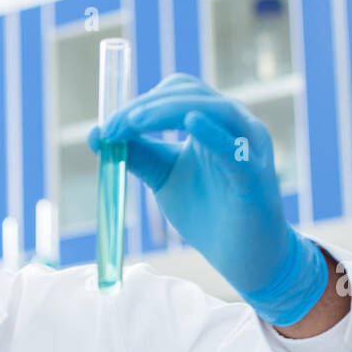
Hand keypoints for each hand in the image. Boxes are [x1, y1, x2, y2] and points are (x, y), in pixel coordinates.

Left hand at [88, 73, 327, 326]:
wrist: (245, 258)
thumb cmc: (209, 213)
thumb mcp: (164, 178)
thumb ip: (139, 155)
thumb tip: (96, 134)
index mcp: (211, 122)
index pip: (175, 92)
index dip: (140, 103)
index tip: (107, 127)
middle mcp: (234, 125)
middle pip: (191, 94)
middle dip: (147, 107)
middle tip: (112, 128)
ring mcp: (249, 148)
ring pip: (214, 110)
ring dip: (169, 111)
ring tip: (134, 122)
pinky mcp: (255, 177)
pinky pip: (234, 149)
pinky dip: (212, 133)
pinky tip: (191, 123)